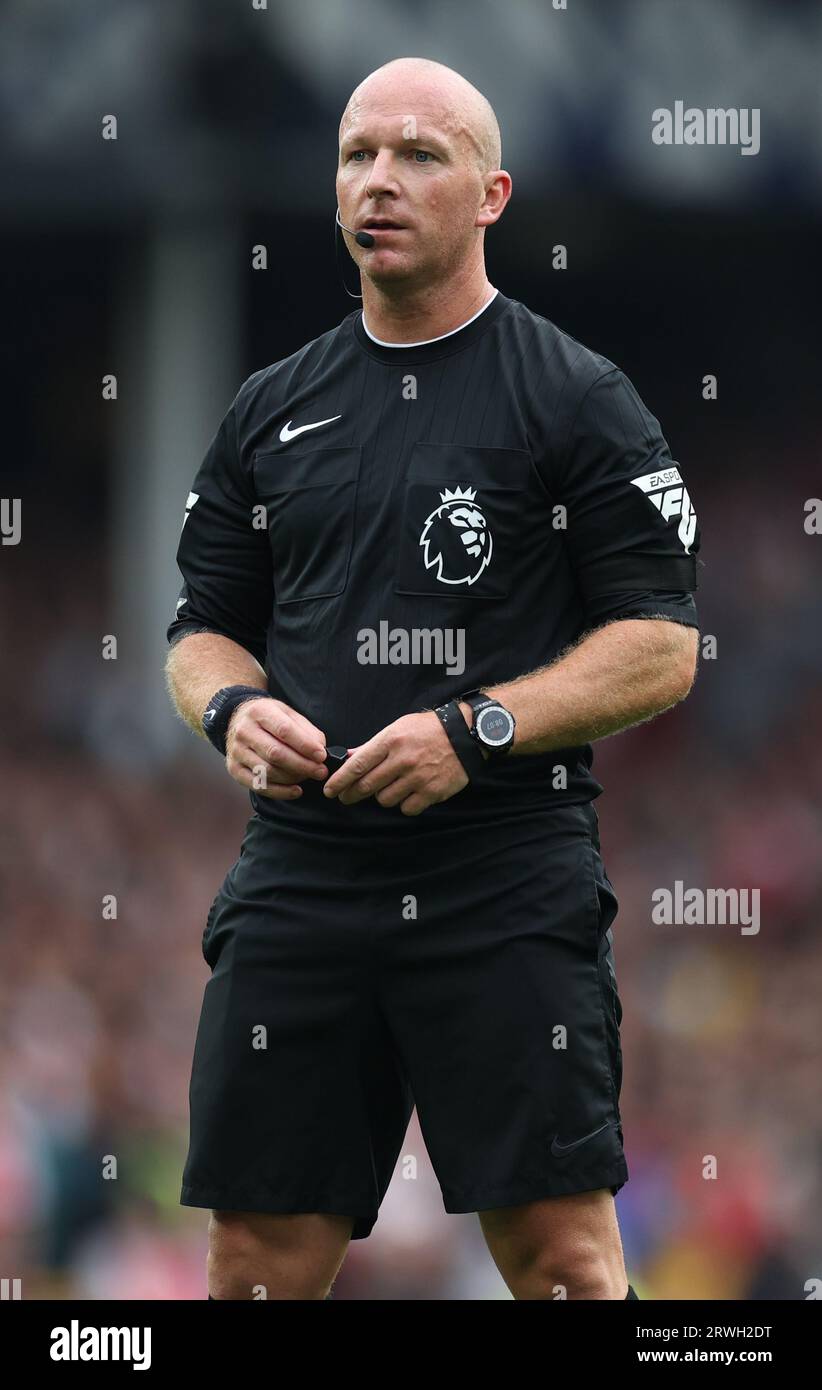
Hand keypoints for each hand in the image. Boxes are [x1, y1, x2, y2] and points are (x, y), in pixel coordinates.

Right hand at [225, 698, 327, 798]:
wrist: (237, 720)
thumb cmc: (268, 718)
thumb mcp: (288, 714)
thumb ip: (306, 730)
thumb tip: (320, 750)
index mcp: (259, 712)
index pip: (284, 730)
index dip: (305, 745)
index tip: (321, 755)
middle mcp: (244, 731)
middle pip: (275, 753)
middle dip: (302, 765)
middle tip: (320, 772)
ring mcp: (237, 751)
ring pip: (268, 771)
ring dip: (293, 778)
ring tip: (308, 776)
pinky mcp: (234, 769)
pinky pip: (259, 785)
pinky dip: (280, 792)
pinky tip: (295, 790)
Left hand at [321, 710, 470, 816]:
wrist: (466, 734)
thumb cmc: (429, 729)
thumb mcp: (399, 728)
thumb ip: (373, 745)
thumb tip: (350, 756)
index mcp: (391, 741)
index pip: (358, 765)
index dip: (340, 780)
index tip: (329, 790)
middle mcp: (402, 760)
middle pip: (367, 786)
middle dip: (352, 794)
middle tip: (347, 797)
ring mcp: (417, 777)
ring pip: (385, 799)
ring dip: (383, 796)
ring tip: (391, 787)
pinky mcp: (432, 791)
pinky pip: (407, 808)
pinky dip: (405, 804)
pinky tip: (410, 794)